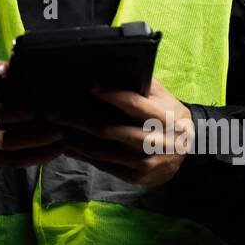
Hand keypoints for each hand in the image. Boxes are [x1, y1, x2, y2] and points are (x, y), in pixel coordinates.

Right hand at [0, 61, 66, 169]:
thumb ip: (6, 81)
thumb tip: (42, 71)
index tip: (9, 69)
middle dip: (14, 112)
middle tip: (42, 113)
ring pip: (5, 140)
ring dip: (35, 139)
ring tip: (59, 134)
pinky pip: (11, 160)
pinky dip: (35, 156)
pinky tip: (54, 151)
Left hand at [44, 77, 192, 185]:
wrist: (191, 150)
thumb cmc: (169, 115)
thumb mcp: (162, 96)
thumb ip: (140, 84)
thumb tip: (109, 67)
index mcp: (163, 116)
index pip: (135, 104)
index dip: (111, 95)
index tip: (89, 87)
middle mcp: (155, 141)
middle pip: (110, 131)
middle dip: (78, 121)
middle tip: (53, 113)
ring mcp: (145, 162)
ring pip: (102, 152)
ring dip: (74, 141)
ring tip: (55, 130)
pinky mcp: (137, 177)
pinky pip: (104, 166)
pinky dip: (83, 156)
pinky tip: (68, 146)